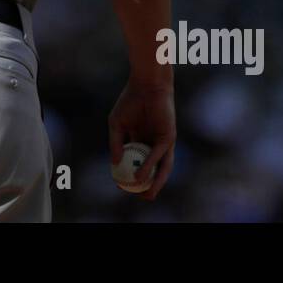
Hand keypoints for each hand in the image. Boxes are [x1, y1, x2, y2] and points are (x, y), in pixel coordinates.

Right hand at [108, 81, 175, 199]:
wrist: (146, 85)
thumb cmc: (130, 101)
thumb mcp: (116, 124)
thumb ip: (115, 143)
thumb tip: (114, 164)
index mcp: (141, 140)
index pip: (137, 163)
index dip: (130, 175)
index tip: (120, 185)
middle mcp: (153, 144)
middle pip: (153, 170)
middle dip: (147, 185)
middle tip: (138, 197)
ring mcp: (162, 142)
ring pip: (161, 167)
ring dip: (155, 183)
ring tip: (147, 195)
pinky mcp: (168, 137)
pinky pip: (158, 155)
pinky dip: (150, 167)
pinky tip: (141, 176)